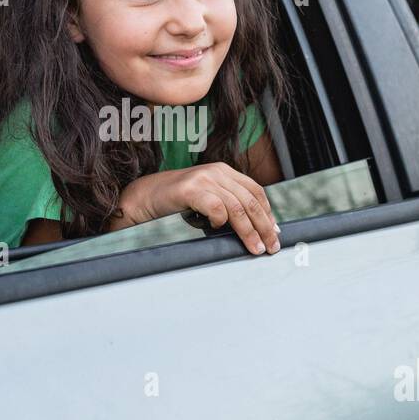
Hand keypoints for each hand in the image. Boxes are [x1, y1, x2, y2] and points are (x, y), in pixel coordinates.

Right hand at [116, 162, 280, 254]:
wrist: (143, 197)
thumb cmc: (175, 203)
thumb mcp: (206, 199)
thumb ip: (227, 205)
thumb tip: (254, 227)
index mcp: (223, 172)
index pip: (255, 191)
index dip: (268, 213)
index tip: (275, 232)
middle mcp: (216, 171)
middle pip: (250, 201)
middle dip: (264, 226)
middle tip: (270, 246)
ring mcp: (203, 178)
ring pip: (237, 207)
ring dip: (249, 231)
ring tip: (254, 248)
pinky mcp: (190, 188)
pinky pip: (216, 207)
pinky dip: (220, 221)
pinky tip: (216, 229)